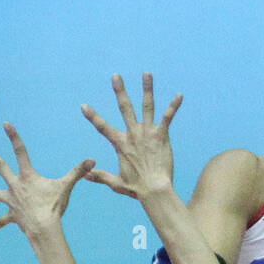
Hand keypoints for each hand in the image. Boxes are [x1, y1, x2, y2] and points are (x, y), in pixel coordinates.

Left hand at [0, 122, 94, 237]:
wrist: (43, 228)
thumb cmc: (54, 206)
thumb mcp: (66, 186)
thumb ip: (78, 172)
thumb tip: (92, 160)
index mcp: (27, 176)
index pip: (21, 151)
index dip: (14, 137)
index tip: (5, 124)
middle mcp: (15, 186)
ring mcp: (11, 201)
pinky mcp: (12, 216)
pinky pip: (1, 221)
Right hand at [81, 73, 181, 199]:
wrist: (154, 190)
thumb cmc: (136, 188)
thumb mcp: (115, 183)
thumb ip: (100, 177)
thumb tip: (85, 175)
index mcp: (121, 144)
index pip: (103, 127)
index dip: (93, 116)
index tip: (84, 106)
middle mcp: (133, 134)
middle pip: (125, 108)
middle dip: (120, 91)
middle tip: (116, 76)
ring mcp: (148, 133)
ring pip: (147, 106)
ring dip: (147, 89)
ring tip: (147, 74)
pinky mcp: (162, 136)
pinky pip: (168, 117)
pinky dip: (173, 106)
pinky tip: (179, 95)